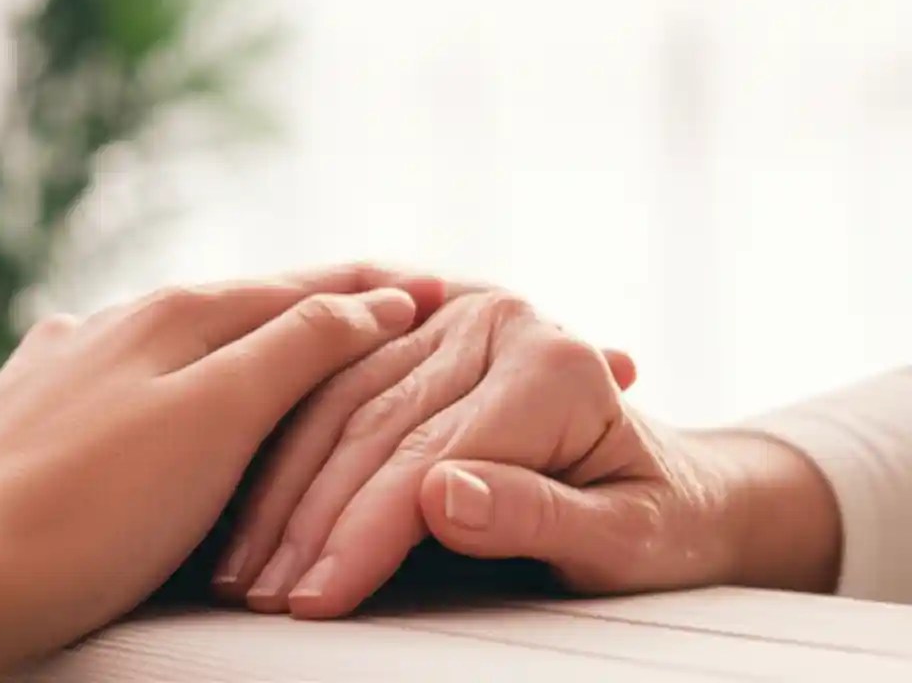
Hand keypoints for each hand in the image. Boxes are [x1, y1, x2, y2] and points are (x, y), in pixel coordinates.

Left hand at [0, 264, 444, 649]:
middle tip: (377, 297)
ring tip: (282, 331)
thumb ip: (296, 348)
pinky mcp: (26, 404)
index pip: (300, 290)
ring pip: (177, 332)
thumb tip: (370, 302)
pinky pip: (119, 367)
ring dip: (240, 329)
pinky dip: (166, 364)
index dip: (370, 291)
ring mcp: (66, 359)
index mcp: (176, 314)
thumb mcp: (219, 418)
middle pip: (241, 302)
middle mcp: (118, 319)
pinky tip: (152, 366)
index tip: (430, 286)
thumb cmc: (99, 508)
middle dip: (313, 300)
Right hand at [213, 287, 836, 617]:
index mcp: (554, 364)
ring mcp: (452, 317)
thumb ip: (539, 517)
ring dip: (281, 487)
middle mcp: (499, 321)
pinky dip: (285, 449)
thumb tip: (437, 498)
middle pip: (372, 424)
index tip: (314, 599)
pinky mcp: (416, 330)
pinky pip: (329, 384)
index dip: (363, 533)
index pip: (429, 456)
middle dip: (308, 520)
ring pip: (336, 399)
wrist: (671, 481)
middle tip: (261, 595)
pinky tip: (252, 504)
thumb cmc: (658, 523)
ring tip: (245, 567)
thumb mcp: (625, 541)